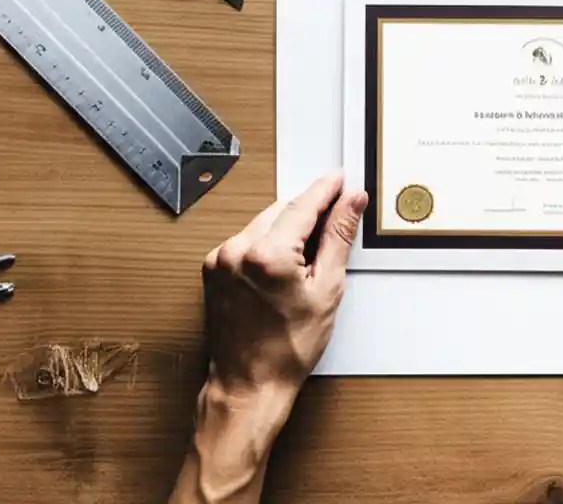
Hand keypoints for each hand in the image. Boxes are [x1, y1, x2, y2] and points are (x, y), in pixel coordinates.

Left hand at [171, 172, 367, 503]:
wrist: (249, 383)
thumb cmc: (287, 349)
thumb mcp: (326, 290)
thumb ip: (339, 238)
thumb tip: (350, 203)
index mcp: (266, 254)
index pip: (303, 205)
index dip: (326, 190)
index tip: (340, 179)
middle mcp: (235, 250)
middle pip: (283, 211)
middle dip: (310, 214)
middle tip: (335, 225)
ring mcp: (219, 259)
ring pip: (264, 224)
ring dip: (288, 230)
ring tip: (309, 262)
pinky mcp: (212, 268)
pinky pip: (247, 240)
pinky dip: (268, 244)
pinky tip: (285, 269)